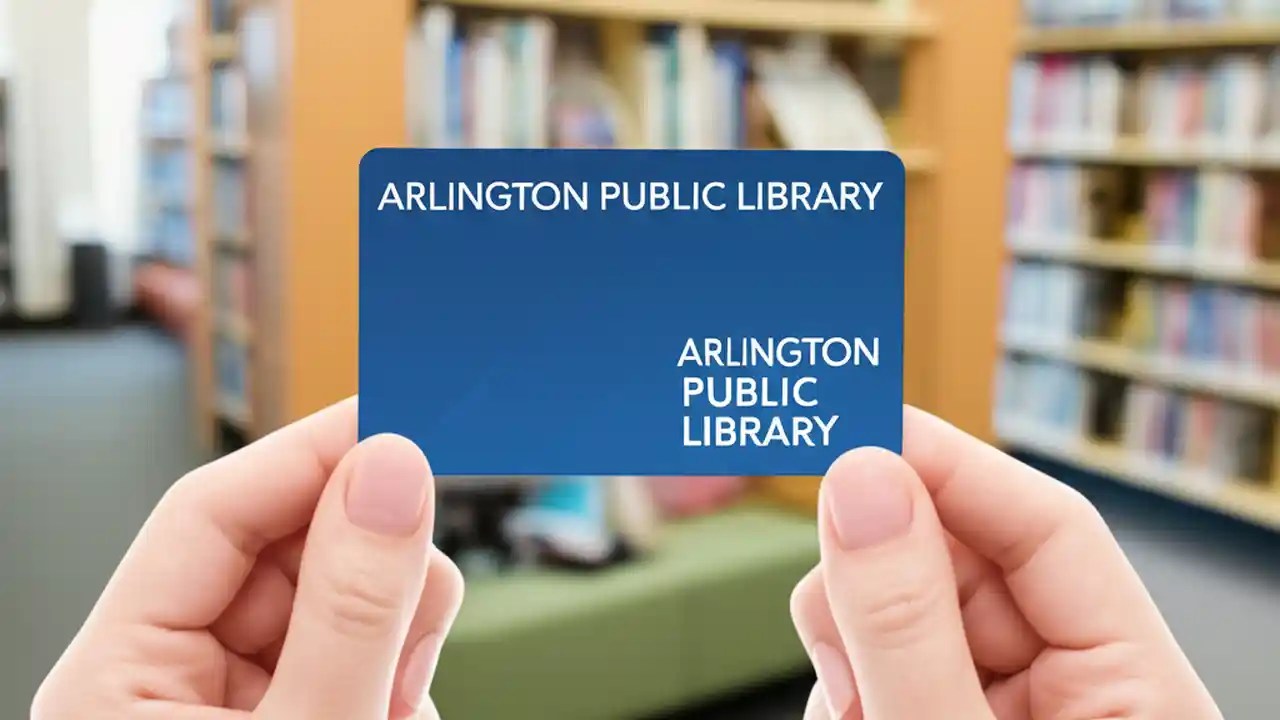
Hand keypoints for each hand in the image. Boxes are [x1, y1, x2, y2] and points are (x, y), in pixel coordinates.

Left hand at [32, 398, 463, 718]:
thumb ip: (351, 608)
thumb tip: (391, 471)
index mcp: (119, 676)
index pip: (211, 509)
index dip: (311, 450)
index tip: (401, 416)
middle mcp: (174, 677)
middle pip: (291, 548)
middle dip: (375, 572)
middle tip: (421, 607)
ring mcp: (242, 699)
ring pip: (343, 594)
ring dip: (399, 636)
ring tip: (397, 707)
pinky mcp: (300, 713)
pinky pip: (362, 649)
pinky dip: (401, 674)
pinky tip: (396, 715)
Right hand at [791, 407, 1221, 719]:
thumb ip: (908, 625)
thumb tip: (862, 483)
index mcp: (1133, 687)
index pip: (1048, 525)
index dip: (950, 463)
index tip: (859, 422)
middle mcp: (1067, 687)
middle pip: (954, 561)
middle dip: (875, 576)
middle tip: (830, 608)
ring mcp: (995, 706)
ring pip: (898, 609)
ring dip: (847, 643)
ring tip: (855, 714)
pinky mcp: (934, 718)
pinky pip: (875, 662)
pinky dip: (843, 684)